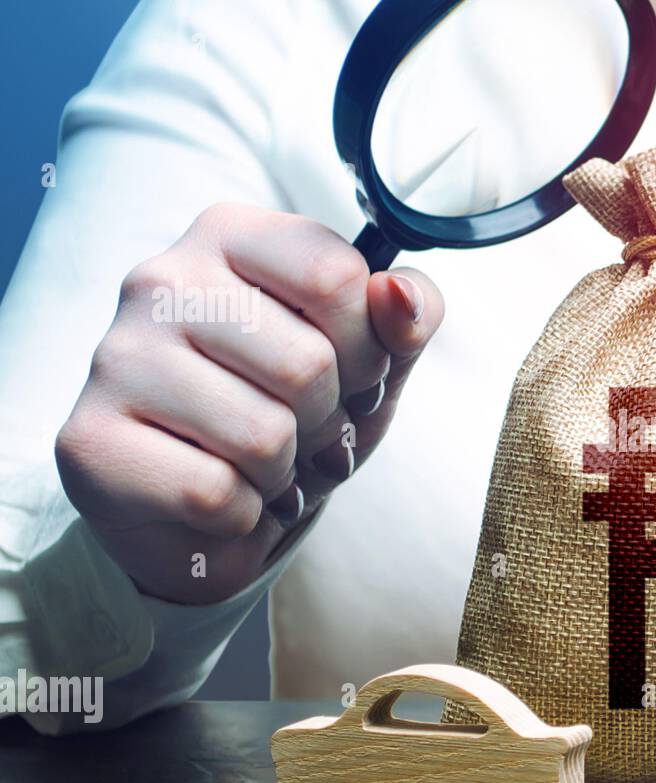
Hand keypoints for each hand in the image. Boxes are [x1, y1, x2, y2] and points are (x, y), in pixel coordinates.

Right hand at [55, 203, 443, 603]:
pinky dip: (239, 513)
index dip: (367, 350)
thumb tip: (399, 292)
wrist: (208, 513)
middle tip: (299, 431)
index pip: (336, 277)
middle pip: (308, 365)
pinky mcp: (91, 440)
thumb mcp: (372, 366)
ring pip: (263, 436)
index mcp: (232, 238)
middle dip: (326, 421)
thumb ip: (407, 320)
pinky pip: (214, 493)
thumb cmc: (293, 419)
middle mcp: (162, 280)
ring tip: (258, 466)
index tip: (347, 375)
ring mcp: (115, 356)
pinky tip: (216, 497)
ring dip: (282, 473)